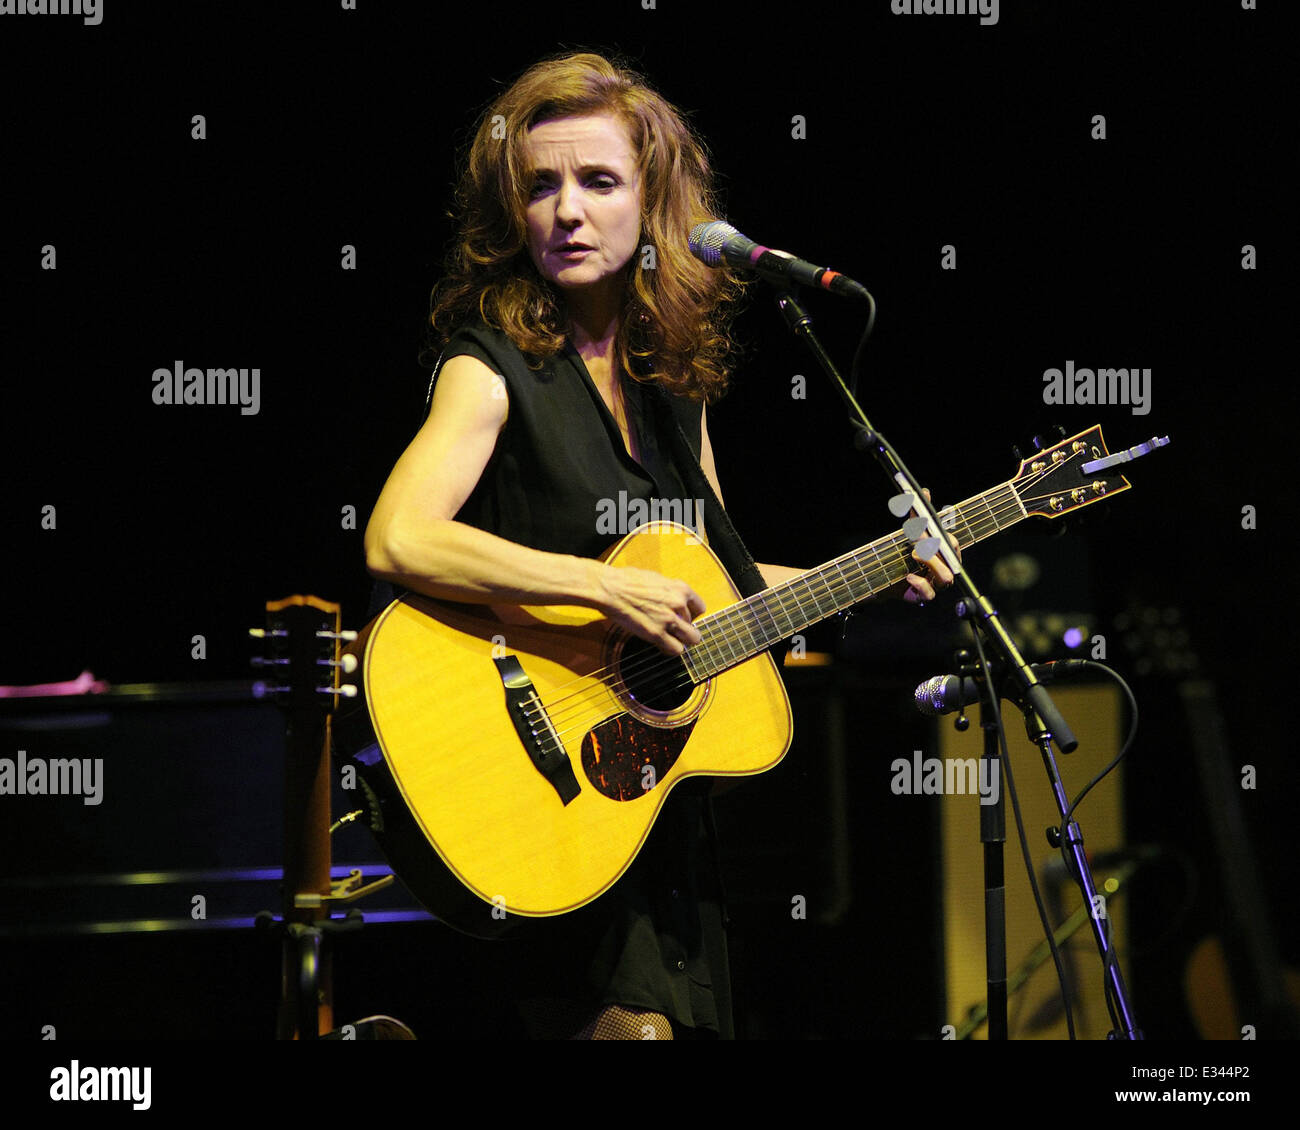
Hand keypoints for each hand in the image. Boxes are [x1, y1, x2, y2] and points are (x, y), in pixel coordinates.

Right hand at [590, 562, 705, 654]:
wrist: (610, 588)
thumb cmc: (627, 580)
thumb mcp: (656, 579)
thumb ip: (668, 591)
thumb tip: (670, 598)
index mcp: (680, 588)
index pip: (700, 607)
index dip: (691, 615)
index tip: (683, 618)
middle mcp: (678, 603)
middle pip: (695, 625)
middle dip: (687, 630)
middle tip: (677, 631)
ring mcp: (669, 619)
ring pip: (691, 639)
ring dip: (681, 641)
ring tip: (671, 640)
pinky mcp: (656, 633)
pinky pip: (676, 649)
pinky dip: (671, 650)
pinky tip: (663, 646)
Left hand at [901, 489, 959, 606]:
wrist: (885, 576)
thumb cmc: (903, 553)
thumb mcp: (910, 532)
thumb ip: (917, 514)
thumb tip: (924, 491)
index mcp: (944, 554)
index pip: (954, 545)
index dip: (946, 538)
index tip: (932, 530)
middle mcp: (943, 569)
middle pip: (953, 560)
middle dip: (938, 549)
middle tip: (919, 541)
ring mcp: (935, 584)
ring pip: (946, 578)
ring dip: (932, 564)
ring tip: (914, 554)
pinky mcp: (923, 596)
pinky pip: (930, 594)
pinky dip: (921, 584)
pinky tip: (909, 576)